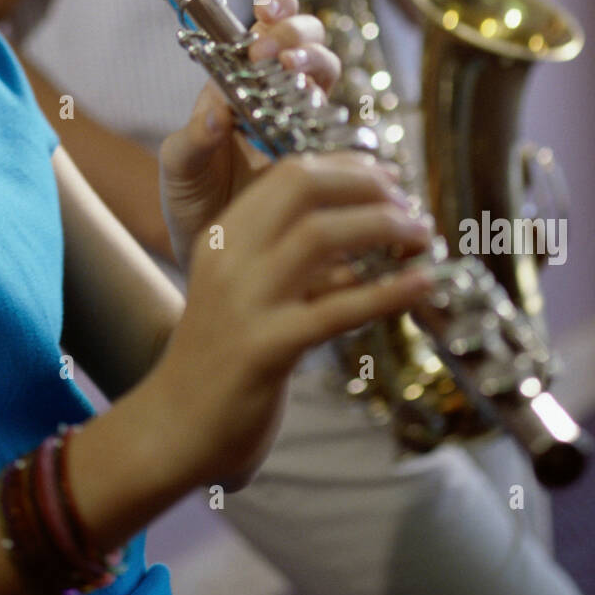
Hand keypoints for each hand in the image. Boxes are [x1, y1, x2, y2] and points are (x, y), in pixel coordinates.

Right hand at [148, 151, 433, 489]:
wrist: (173, 426)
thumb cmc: (222, 356)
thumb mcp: (244, 290)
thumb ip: (292, 258)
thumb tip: (369, 230)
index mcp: (222, 235)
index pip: (289, 172)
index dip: (348, 167)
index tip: (388, 177)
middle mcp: (230, 257)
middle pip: (303, 185)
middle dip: (367, 184)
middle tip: (409, 204)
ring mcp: (245, 301)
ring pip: (321, 235)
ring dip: (383, 226)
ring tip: (421, 237)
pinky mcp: (266, 349)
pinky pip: (338, 310)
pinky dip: (388, 292)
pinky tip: (421, 284)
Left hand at [159, 0, 338, 267]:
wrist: (214, 259)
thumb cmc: (192, 203)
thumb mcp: (179, 168)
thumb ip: (192, 139)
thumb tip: (216, 112)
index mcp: (241, 87)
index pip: (266, 32)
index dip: (275, 12)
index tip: (264, 10)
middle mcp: (280, 100)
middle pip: (307, 46)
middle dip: (297, 34)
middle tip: (272, 50)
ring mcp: (306, 130)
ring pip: (327, 79)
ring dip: (314, 65)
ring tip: (293, 72)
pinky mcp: (327, 164)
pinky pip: (346, 135)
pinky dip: (341, 124)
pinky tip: (324, 126)